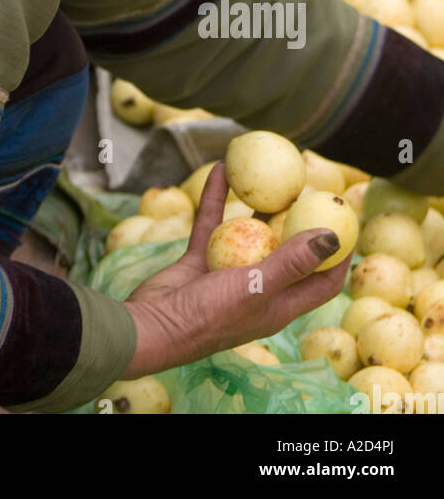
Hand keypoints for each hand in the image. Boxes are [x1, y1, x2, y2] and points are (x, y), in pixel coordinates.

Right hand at [121, 163, 349, 377]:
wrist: (151, 327)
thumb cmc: (208, 316)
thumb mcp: (254, 288)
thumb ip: (290, 263)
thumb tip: (332, 237)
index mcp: (280, 305)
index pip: (321, 281)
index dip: (338, 255)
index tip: (346, 221)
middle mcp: (258, 289)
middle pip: (287, 252)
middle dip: (298, 222)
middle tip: (306, 188)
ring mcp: (228, 274)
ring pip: (249, 234)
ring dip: (257, 207)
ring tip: (267, 178)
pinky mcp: (199, 262)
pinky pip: (212, 224)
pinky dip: (218, 200)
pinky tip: (221, 172)